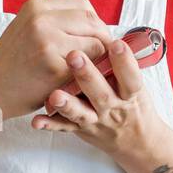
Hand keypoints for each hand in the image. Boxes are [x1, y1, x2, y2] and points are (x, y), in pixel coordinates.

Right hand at [0, 0, 114, 119]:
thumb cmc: (12, 63)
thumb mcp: (28, 28)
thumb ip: (56, 20)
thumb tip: (96, 23)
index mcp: (36, 6)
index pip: (81, 2)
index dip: (93, 19)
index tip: (93, 34)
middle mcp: (41, 19)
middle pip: (92, 21)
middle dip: (102, 38)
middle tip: (100, 55)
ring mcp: (48, 42)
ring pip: (96, 43)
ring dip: (99, 57)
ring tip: (89, 68)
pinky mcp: (55, 68)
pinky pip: (89, 67)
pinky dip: (90, 74)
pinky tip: (81, 81)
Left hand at [33, 36, 161, 158]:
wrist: (134, 139)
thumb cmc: (131, 102)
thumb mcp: (136, 86)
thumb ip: (122, 67)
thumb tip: (107, 33)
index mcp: (130, 95)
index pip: (131, 78)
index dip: (125, 62)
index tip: (116, 43)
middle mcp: (113, 108)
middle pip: (102, 94)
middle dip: (89, 75)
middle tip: (74, 56)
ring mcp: (95, 119)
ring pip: (81, 113)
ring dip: (68, 103)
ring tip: (55, 95)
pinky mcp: (81, 129)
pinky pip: (63, 127)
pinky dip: (50, 124)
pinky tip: (37, 121)